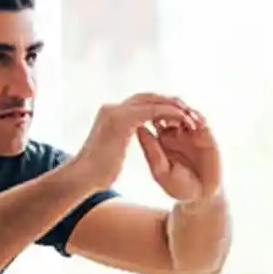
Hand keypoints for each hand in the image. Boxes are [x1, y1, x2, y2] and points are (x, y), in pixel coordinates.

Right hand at [72, 93, 197, 190]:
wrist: (82, 177)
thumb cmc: (96, 173)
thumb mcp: (109, 152)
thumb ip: (116, 143)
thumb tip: (116, 147)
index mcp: (110, 114)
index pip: (139, 102)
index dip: (158, 106)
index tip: (174, 116)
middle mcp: (112, 108)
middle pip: (148, 96)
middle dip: (169, 101)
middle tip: (187, 110)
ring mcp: (116, 112)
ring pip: (153, 100)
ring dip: (173, 106)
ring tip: (190, 114)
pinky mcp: (123, 120)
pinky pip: (154, 110)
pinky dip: (170, 113)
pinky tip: (182, 120)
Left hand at [137, 102, 222, 203]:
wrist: (202, 197)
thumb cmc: (179, 187)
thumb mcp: (161, 171)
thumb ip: (151, 151)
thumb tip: (139, 128)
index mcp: (160, 140)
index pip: (152, 118)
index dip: (148, 112)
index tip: (145, 114)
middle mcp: (175, 133)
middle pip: (167, 110)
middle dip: (165, 107)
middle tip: (163, 111)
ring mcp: (191, 133)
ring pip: (184, 112)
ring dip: (181, 111)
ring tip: (179, 118)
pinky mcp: (206, 135)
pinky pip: (201, 120)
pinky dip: (196, 117)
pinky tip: (193, 122)